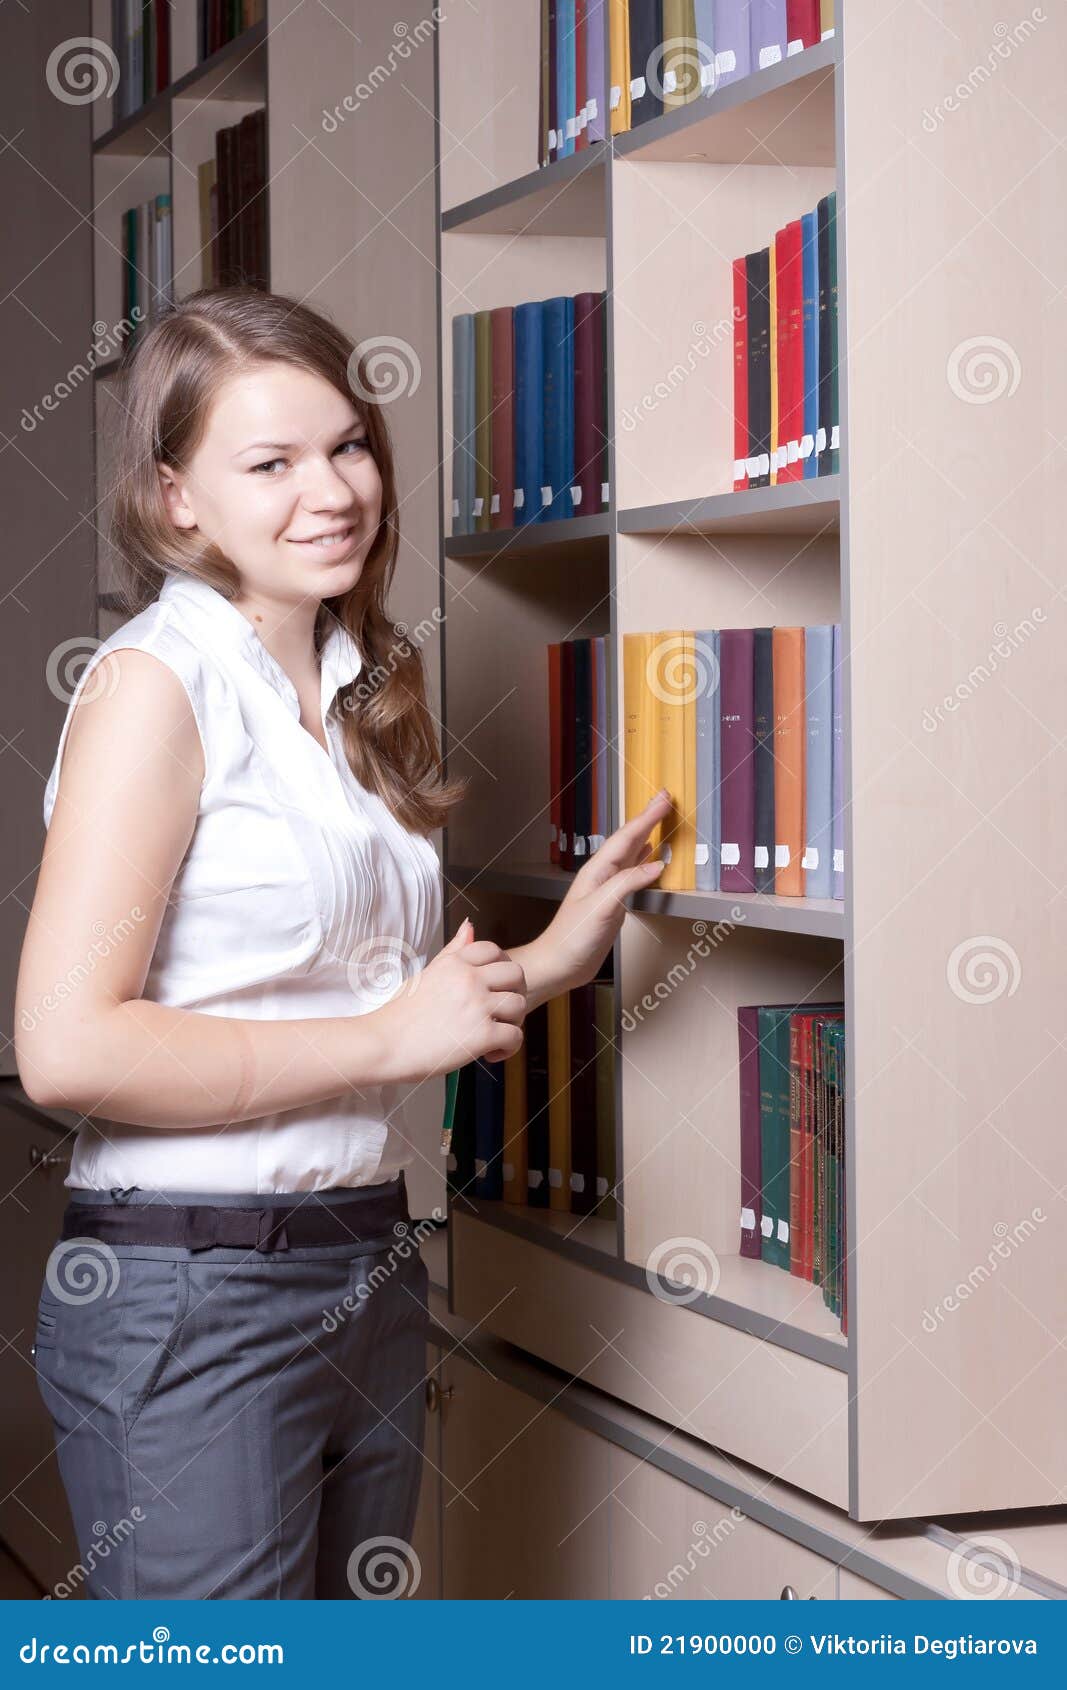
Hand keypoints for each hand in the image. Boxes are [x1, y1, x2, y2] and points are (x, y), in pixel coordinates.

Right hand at [373, 918, 526, 1083]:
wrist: (382, 1044)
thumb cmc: (399, 1016)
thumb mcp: (425, 975)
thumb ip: (452, 952)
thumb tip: (470, 926)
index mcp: (455, 964)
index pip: (494, 951)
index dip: (500, 969)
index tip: (494, 987)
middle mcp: (469, 979)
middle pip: (516, 975)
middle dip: (514, 993)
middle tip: (501, 1011)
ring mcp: (477, 1006)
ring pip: (519, 1006)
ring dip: (512, 1022)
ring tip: (494, 1034)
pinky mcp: (481, 1035)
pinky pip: (515, 1036)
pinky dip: (508, 1048)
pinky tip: (489, 1053)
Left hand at [539, 790, 671, 990]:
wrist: (559, 964)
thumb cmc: (572, 938)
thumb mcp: (601, 907)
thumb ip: (628, 884)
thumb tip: (657, 866)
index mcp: (597, 871)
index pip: (627, 837)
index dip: (647, 818)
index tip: (664, 800)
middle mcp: (602, 875)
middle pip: (629, 840)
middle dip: (648, 819)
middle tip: (665, 800)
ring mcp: (607, 889)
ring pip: (631, 854)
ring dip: (647, 836)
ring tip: (659, 820)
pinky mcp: (613, 903)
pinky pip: (633, 874)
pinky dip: (644, 862)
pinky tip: (650, 858)